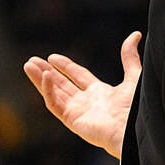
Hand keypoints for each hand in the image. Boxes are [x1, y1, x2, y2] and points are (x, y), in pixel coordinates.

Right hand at [23, 31, 141, 159]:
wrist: (133, 129)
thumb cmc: (136, 109)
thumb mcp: (134, 76)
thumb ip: (130, 57)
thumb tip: (136, 35)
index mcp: (101, 94)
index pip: (78, 76)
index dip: (65, 66)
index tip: (52, 56)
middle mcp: (87, 103)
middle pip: (62, 84)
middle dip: (46, 72)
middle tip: (32, 61)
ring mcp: (78, 113)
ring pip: (54, 93)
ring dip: (40, 79)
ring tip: (28, 65)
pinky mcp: (72, 121)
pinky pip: (55, 104)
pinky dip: (48, 90)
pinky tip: (44, 76)